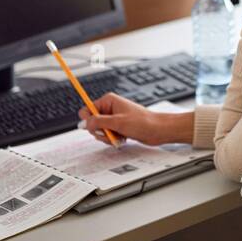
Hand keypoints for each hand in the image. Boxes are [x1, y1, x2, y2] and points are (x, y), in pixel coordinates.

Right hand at [77, 93, 192, 146]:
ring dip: (107, 137)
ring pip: (100, 131)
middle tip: (111, 133)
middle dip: (100, 132)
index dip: (89, 121)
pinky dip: (113, 139)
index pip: (87, 110)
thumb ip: (98, 122)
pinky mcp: (118, 127)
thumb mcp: (117, 122)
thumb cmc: (142, 122)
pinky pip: (108, 135)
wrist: (158, 130)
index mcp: (108, 101)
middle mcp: (110, 108)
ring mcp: (114, 118)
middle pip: (92, 122)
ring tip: (119, 136)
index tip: (98, 128)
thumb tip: (83, 123)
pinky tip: (123, 139)